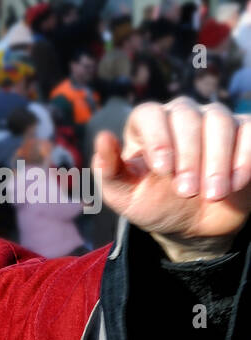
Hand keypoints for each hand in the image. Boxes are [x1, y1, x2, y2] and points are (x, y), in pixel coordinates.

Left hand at [94, 99, 250, 261]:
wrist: (192, 225)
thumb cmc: (154, 204)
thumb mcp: (124, 195)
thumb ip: (108, 170)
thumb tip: (103, 137)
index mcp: (147, 126)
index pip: (149, 113)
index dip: (157, 138)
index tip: (163, 170)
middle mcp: (181, 115)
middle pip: (186, 116)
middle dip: (188, 157)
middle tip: (186, 191)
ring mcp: (215, 121)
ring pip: (219, 120)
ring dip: (216, 161)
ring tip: (211, 195)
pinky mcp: (245, 133)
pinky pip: (250, 131)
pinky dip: (244, 158)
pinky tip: (234, 185)